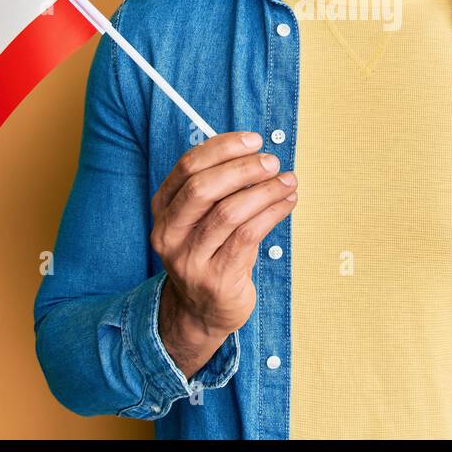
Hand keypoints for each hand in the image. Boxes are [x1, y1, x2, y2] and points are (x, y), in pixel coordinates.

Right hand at [150, 131, 296, 377]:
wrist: (202, 311)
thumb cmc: (210, 252)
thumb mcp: (201, 219)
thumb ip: (218, 186)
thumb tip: (255, 151)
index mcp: (163, 209)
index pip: (188, 167)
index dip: (223, 148)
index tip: (254, 140)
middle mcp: (169, 234)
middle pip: (203, 188)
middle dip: (243, 168)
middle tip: (272, 161)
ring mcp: (190, 259)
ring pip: (229, 212)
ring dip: (264, 191)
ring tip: (288, 181)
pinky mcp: (216, 278)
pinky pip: (248, 236)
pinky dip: (272, 213)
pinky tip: (287, 203)